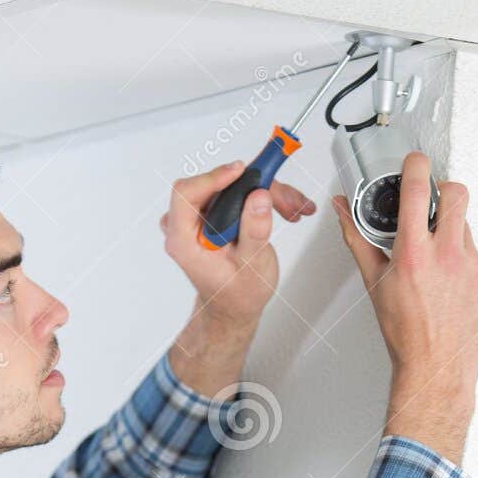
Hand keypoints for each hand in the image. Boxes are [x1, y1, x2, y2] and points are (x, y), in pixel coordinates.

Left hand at [161, 161, 315, 323]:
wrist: (235, 305)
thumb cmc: (237, 294)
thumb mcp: (251, 267)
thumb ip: (254, 232)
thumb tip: (259, 197)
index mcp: (183, 241)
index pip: (186, 194)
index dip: (214, 177)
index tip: (241, 171)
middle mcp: (186, 226)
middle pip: (217, 186)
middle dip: (255, 187)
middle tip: (286, 201)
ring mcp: (199, 218)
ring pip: (232, 187)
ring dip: (267, 193)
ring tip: (294, 210)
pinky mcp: (214, 213)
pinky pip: (237, 192)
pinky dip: (263, 197)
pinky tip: (285, 209)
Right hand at [332, 151, 477, 399]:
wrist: (437, 368)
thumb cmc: (405, 334)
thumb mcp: (374, 283)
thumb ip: (359, 239)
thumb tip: (344, 211)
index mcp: (414, 254)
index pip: (419, 188)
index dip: (417, 166)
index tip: (415, 162)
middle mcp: (447, 255)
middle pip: (457, 194)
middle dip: (444, 193)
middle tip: (433, 208)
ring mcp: (474, 266)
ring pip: (466, 228)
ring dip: (451, 236)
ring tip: (436, 267)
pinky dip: (464, 265)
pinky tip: (451, 288)